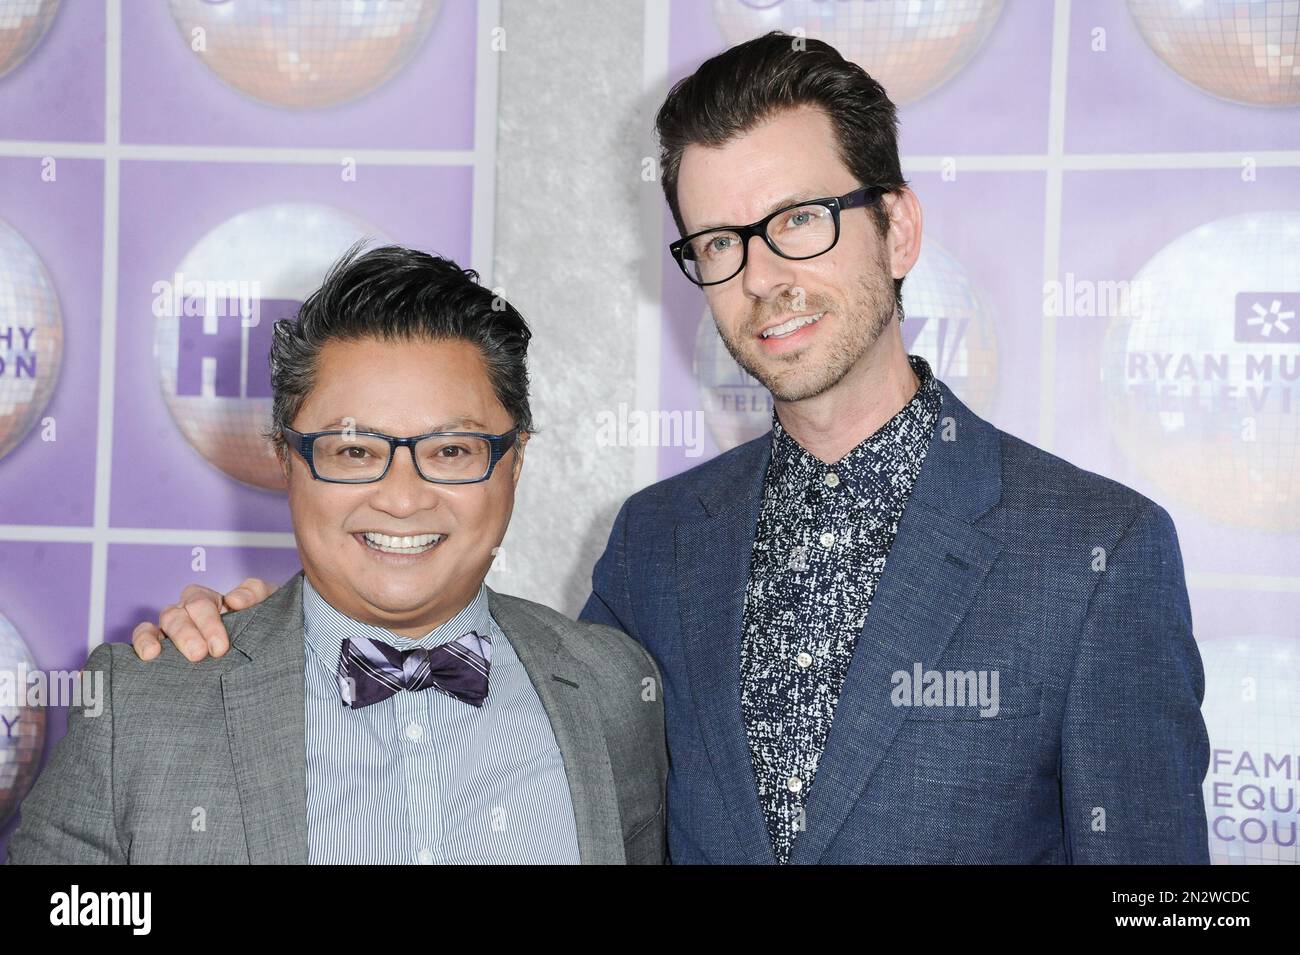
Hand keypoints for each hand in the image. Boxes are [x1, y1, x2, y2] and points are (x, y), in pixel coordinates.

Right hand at [130, 578, 277, 661]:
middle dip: (187, 634)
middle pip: (178, 613)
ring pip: (162, 622)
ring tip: (162, 655)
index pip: (200, 601)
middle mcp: (188, 611)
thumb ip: (255, 593)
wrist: (260, 650)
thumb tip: (233, 600)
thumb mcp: (265, 604)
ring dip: (166, 639)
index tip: (220, 647)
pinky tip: (148, 655)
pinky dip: (143, 642)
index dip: (208, 622)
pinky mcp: (163, 646)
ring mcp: (173, 628)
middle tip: (200, 655)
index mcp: (210, 600)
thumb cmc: (260, 622)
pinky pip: (145, 637)